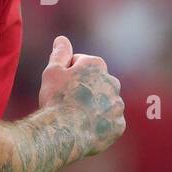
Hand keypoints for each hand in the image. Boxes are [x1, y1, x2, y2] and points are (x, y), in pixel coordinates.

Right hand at [38, 35, 125, 156]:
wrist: (64, 133)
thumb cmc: (57, 99)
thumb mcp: (52, 71)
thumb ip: (60, 53)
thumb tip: (62, 39)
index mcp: (97, 65)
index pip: (81, 64)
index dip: (66, 74)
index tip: (59, 87)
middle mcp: (113, 82)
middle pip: (95, 83)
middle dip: (84, 89)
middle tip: (66, 103)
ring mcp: (117, 105)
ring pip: (103, 103)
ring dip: (93, 107)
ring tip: (75, 118)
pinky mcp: (119, 125)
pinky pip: (108, 122)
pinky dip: (99, 125)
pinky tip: (85, 129)